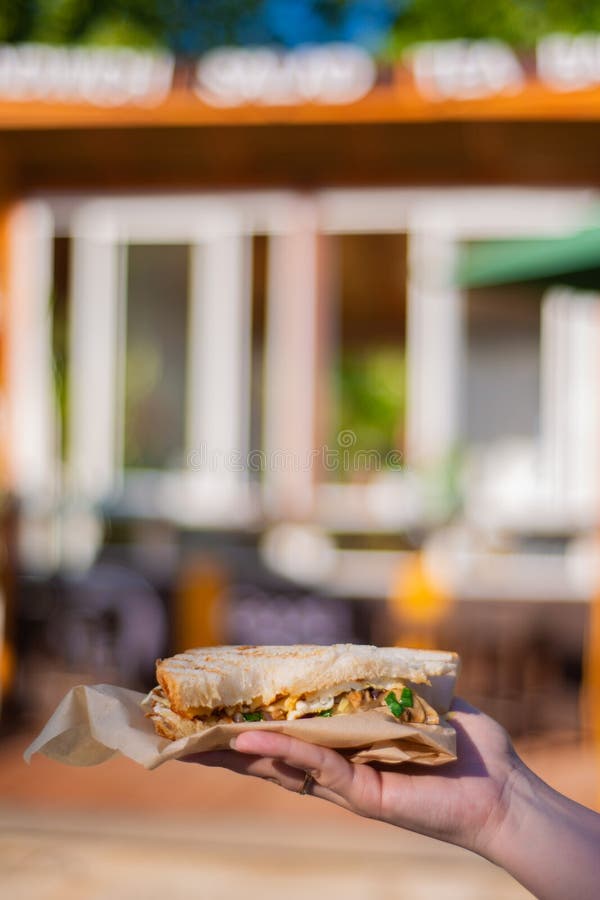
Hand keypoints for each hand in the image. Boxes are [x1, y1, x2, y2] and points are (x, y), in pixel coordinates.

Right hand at [184, 698, 520, 857]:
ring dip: (231, 750)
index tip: (210, 698)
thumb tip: (352, 653)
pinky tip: (245, 741)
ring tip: (185, 739)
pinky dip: (278, 753)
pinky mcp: (361, 794)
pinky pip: (313, 768)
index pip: (285, 729)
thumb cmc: (466, 744)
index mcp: (344, 742)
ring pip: (277, 763)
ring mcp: (343, 783)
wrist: (502, 788)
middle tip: (172, 726)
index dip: (248, 715)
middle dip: (219, 742)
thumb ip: (382, 677)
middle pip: (267, 753)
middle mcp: (335, 765)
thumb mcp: (415, 698)